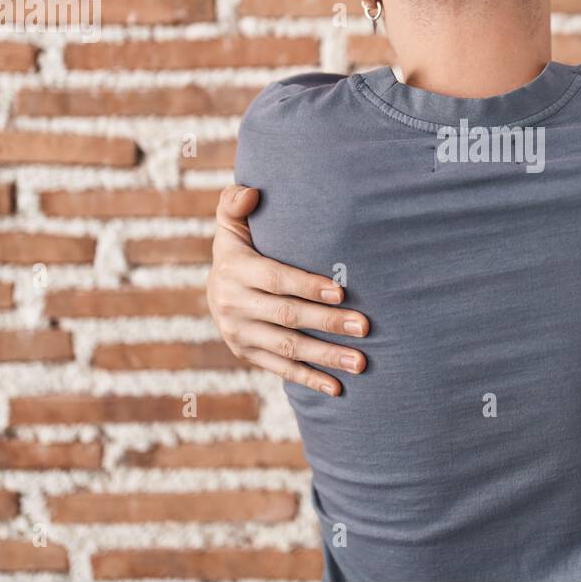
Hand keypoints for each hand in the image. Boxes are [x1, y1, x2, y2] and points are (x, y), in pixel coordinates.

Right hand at [207, 185, 369, 395]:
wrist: (215, 287)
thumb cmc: (240, 246)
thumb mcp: (232, 223)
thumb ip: (235, 203)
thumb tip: (252, 193)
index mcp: (235, 270)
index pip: (277, 280)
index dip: (308, 287)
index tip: (341, 293)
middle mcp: (234, 304)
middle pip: (288, 316)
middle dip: (328, 323)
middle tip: (365, 327)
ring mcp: (240, 333)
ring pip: (288, 348)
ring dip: (326, 357)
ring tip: (361, 362)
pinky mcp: (247, 354)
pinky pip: (280, 369)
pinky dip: (309, 380)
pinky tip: (338, 388)